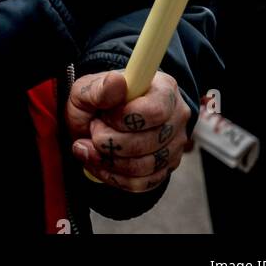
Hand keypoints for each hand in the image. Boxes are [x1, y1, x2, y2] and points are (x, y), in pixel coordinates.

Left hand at [66, 70, 190, 192]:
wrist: (98, 120)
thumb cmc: (97, 101)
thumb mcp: (89, 88)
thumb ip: (100, 88)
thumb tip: (117, 81)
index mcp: (164, 88)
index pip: (155, 111)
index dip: (125, 119)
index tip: (104, 115)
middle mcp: (176, 117)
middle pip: (150, 142)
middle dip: (112, 142)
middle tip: (93, 131)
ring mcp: (173, 146)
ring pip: (144, 167)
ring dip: (109, 160)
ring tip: (91, 146)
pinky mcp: (165, 169)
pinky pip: (141, 184)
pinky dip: (113, 176)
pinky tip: (98, 162)